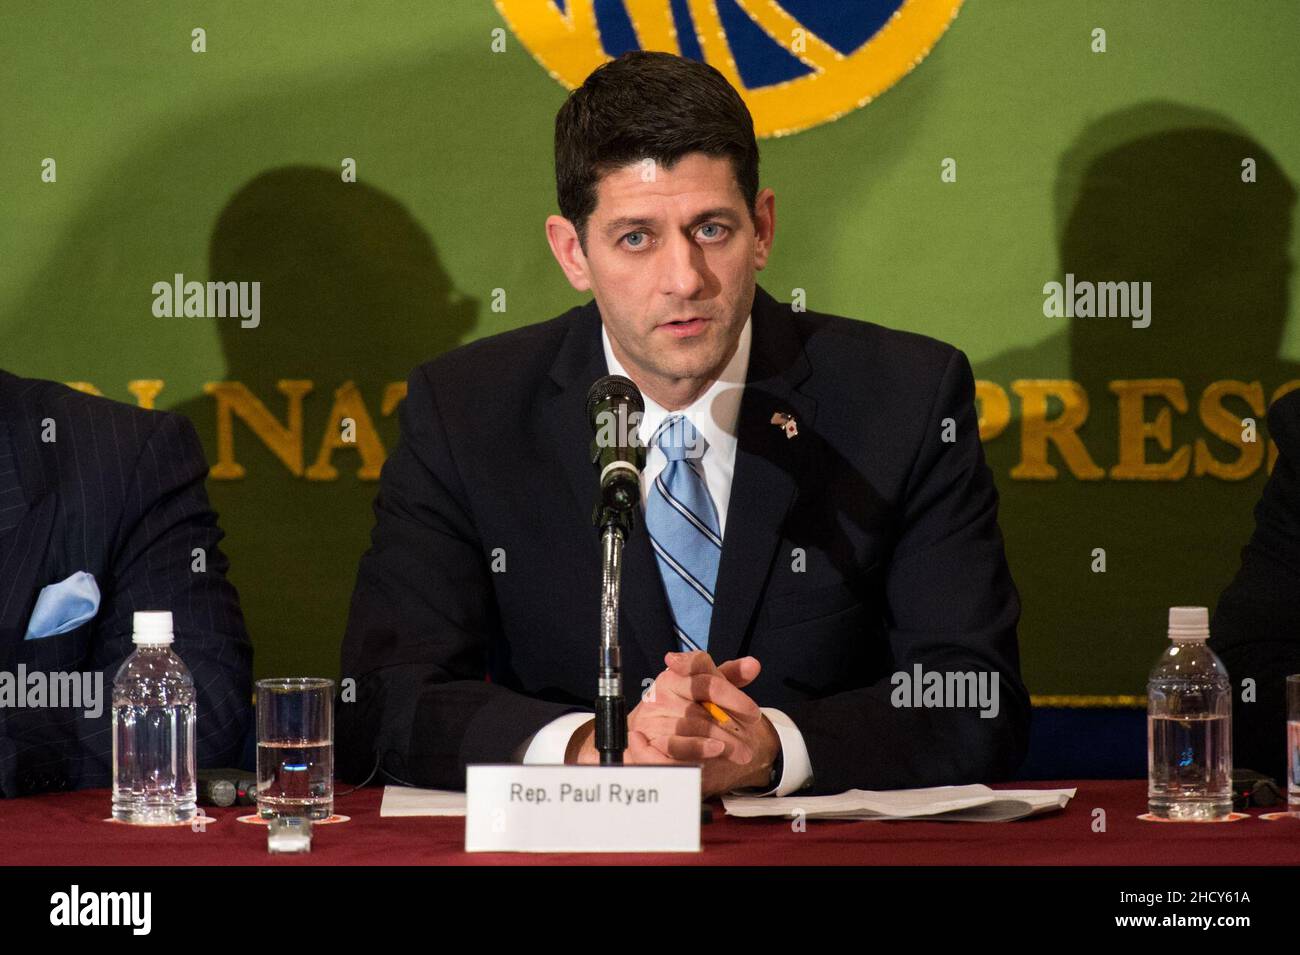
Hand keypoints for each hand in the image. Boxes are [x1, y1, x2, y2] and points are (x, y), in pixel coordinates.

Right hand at [565, 653, 778, 794]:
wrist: (650, 731)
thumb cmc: (683, 707)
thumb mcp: (707, 689)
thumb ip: (730, 676)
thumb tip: (753, 665)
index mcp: (675, 675)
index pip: (704, 678)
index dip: (731, 695)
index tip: (753, 714)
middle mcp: (661, 694)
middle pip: (702, 709)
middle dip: (729, 727)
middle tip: (750, 741)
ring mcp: (651, 719)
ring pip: (690, 729)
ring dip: (720, 742)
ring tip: (741, 752)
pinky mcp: (645, 744)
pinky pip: (672, 748)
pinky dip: (694, 749)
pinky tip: (713, 751)